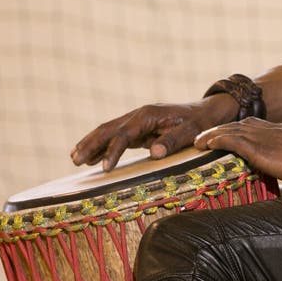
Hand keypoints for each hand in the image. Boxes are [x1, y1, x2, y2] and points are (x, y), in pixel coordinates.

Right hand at [71, 95, 236, 171]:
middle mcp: (138, 115)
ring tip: (74, 159)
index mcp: (148, 115)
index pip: (124, 134)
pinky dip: (101, 146)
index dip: (113, 151)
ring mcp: (137, 121)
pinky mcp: (139, 129)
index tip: (105, 168)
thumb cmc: (200, 123)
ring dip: (91, 144)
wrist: (207, 112)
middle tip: (74, 160)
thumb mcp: (192, 132)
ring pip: (108, 131)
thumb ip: (172, 141)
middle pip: (108, 129)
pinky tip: (91, 157)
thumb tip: (154, 152)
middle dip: (90, 144)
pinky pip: (115, 137)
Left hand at [195, 118, 281, 186]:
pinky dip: (218, 139)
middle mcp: (269, 130)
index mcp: (280, 131)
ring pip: (231, 131)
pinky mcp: (260, 148)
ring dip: (212, 135)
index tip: (222, 135)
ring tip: (197, 142)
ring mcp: (264, 137)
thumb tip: (281, 172)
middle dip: (218, 131)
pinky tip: (206, 143)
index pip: (252, 125)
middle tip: (202, 139)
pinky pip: (233, 140)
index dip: (235, 130)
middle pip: (238, 125)